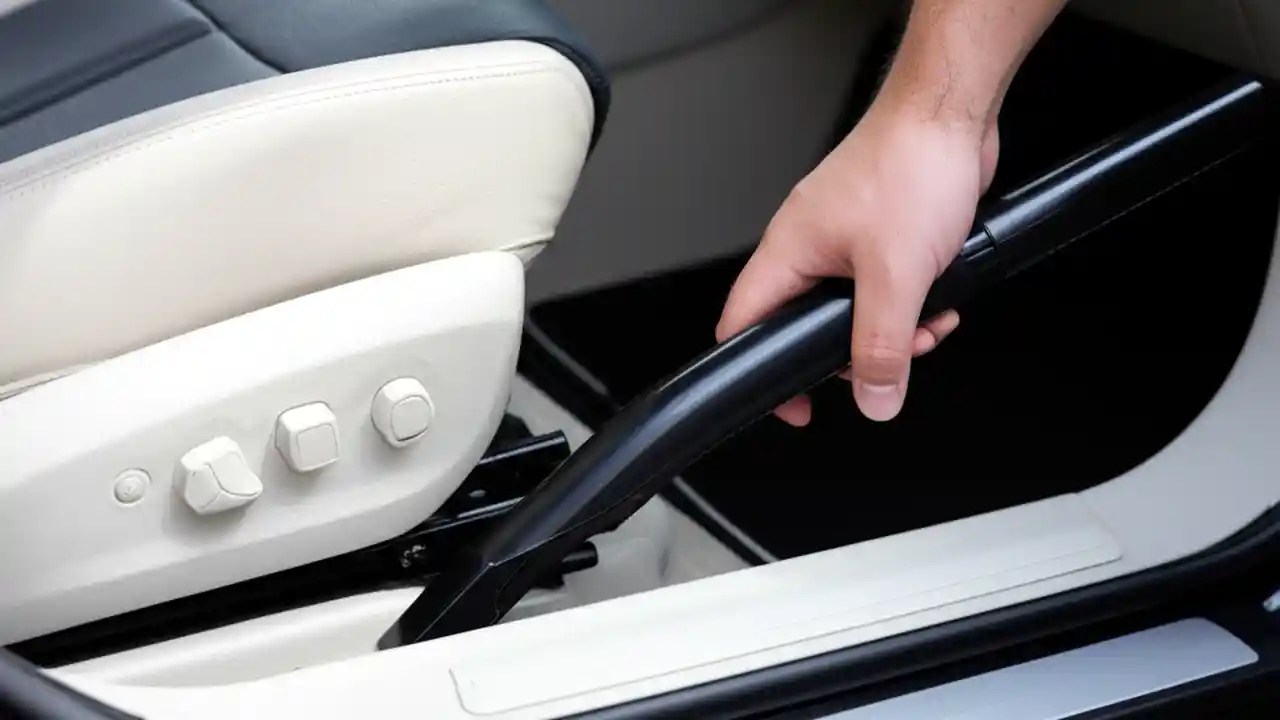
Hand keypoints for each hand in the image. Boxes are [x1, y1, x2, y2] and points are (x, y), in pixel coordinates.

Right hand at [716, 103, 997, 423]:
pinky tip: (939, 299)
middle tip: (889, 360)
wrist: (950, 113)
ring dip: (894, 329)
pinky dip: (911, 302)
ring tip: (926, 324)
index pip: (745, 325)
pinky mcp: (878, 233)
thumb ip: (882, 345)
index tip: (794, 404)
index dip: (761, 372)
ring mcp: (843, 239)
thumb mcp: (896, 275)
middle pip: (809, 327)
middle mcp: (808, 246)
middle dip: (856, 354)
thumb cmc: (909, 166)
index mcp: (787, 252)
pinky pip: (884, 287)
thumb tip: (876, 399)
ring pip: (855, 310)